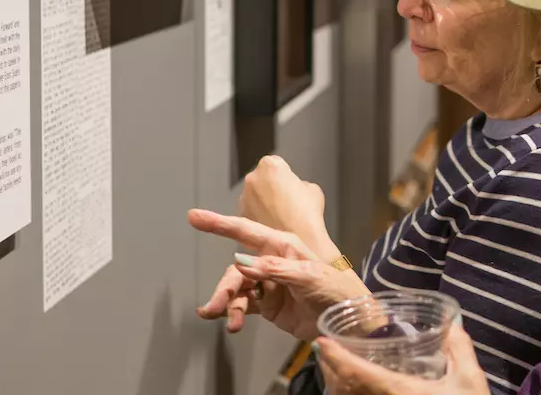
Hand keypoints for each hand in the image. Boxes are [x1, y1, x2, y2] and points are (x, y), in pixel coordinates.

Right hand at [189, 211, 368, 338]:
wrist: (346, 321)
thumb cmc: (335, 290)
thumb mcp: (308, 276)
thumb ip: (275, 269)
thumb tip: (241, 263)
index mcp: (283, 246)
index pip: (245, 231)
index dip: (219, 224)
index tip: (194, 216)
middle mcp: (272, 261)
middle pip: (237, 269)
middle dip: (223, 287)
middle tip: (211, 305)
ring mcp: (268, 283)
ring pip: (237, 289)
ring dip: (227, 303)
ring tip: (224, 319)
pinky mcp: (268, 304)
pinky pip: (243, 305)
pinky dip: (233, 313)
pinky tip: (230, 323)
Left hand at [239, 155, 336, 259]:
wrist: (300, 243)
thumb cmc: (306, 215)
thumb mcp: (313, 189)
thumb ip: (299, 183)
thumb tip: (295, 189)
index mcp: (270, 166)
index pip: (276, 164)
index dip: (286, 177)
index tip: (291, 186)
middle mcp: (253, 179)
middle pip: (263, 180)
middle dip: (272, 189)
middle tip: (287, 203)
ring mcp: (244, 198)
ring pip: (255, 197)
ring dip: (264, 203)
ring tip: (281, 217)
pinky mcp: (241, 216)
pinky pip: (251, 212)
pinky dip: (259, 217)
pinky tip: (274, 225)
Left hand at [316, 323, 490, 394]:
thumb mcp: (471, 381)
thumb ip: (461, 350)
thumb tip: (453, 325)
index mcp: (399, 390)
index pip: (358, 373)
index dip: (337, 357)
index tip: (321, 341)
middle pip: (345, 389)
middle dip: (332, 369)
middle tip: (328, 350)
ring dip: (339, 385)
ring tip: (338, 368)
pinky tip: (359, 389)